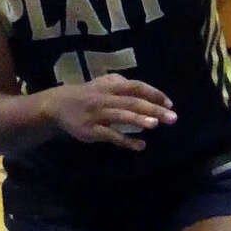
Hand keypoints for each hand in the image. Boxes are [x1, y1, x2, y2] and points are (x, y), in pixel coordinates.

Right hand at [46, 74, 175, 150]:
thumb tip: (141, 88)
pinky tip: (141, 146)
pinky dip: (126, 141)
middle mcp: (105, 98)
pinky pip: (111, 136)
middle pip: (132, 102)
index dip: (153, 93)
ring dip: (139, 120)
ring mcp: (98, 115)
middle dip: (153, 109)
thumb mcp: (101, 84)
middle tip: (172, 117)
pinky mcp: (92, 130)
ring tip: (155, 125)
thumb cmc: (85, 94)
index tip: (169, 103)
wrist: (57, 105)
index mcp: (110, 86)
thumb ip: (120, 84)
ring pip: (121, 116)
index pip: (135, 87)